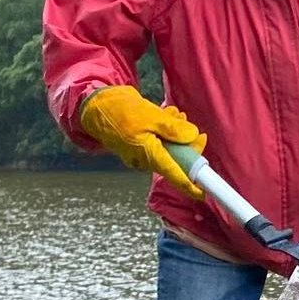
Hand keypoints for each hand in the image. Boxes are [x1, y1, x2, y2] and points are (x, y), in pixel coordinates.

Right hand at [80, 86, 206, 198]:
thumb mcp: (150, 116)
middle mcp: (145, 158)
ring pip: (168, 148)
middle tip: (195, 131)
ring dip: (175, 132)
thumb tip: (192, 136)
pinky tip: (165, 115)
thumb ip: (172, 128)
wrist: (96, 106)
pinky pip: (158, 141)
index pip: (173, 173)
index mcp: (148, 154)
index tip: (203, 192)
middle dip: (187, 146)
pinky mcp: (139, 144)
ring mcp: (141, 152)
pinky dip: (165, 130)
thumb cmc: (119, 111)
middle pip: (174, 160)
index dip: (189, 184)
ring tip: (173, 114)